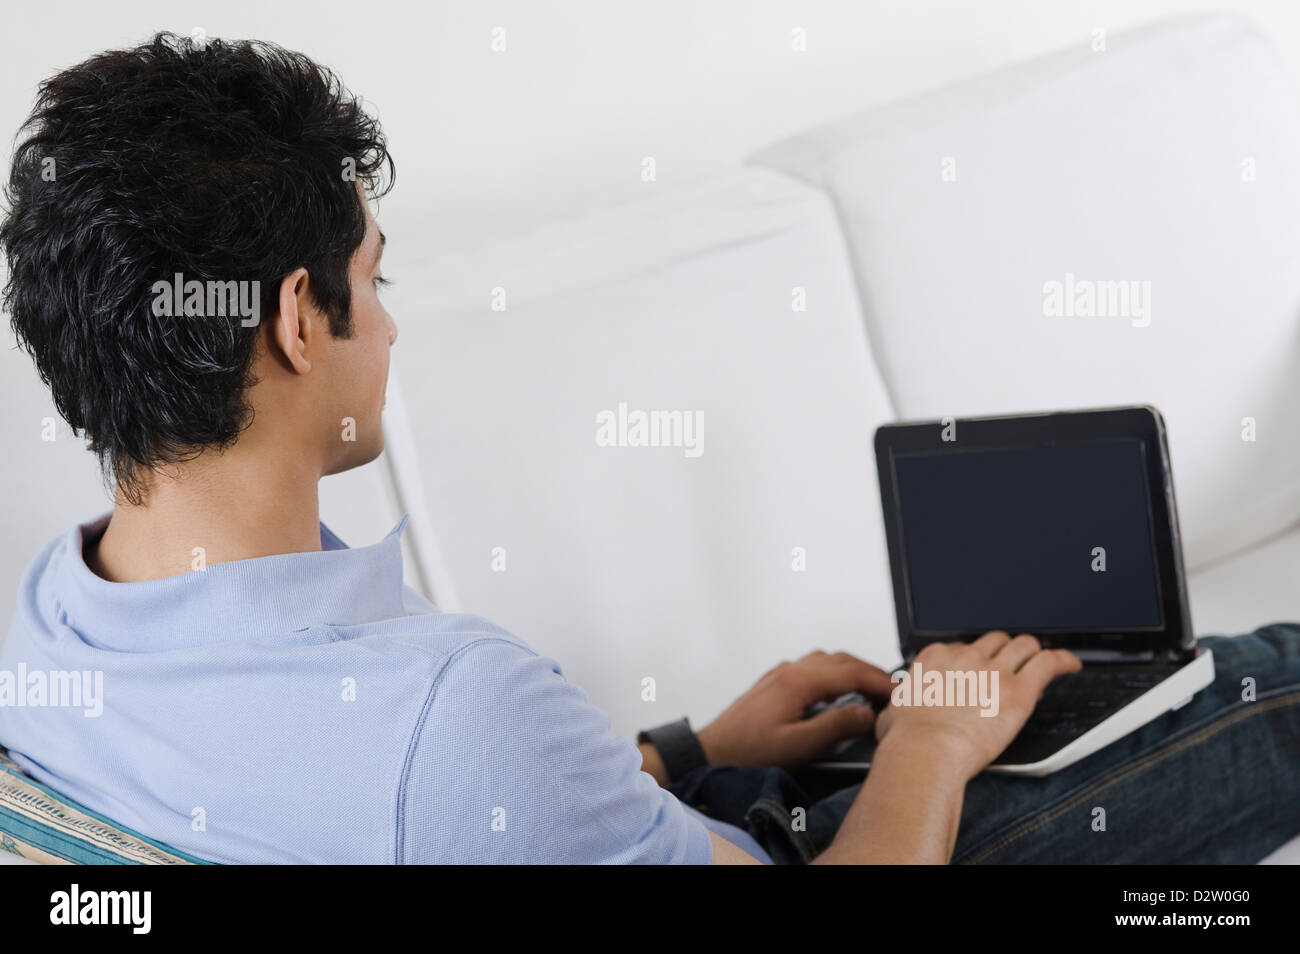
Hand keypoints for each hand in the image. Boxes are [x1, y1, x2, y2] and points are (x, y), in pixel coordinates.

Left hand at [696, 650, 894, 769]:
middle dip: (871, 673)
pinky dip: (834, 675)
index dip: (881, 682)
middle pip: (842, 660)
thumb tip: (866, 713)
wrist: (712, 752)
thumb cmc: (748, 752)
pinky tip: (838, 694)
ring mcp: (782, 675)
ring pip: (827, 661)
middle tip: (893, 691)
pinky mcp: (775, 683)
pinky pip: (813, 668)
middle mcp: (790, 671)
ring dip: (852, 671)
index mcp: (799, 682)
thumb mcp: (799, 746)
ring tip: (871, 691)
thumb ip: (836, 727)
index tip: (901, 693)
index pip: (852, 673)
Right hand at [873, 631, 1081, 780]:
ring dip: (1033, 651)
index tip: (978, 670)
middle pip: (995, 640)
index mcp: (936, 658)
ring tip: (1043, 659)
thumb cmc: (908, 739)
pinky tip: (1071, 664)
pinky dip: (1064, 660)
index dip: (974, 658)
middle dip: (1005, 650)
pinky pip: (1049, 663)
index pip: (961, 646)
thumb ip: (900, 704)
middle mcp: (966, 657)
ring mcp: (994, 671)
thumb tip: (897, 710)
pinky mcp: (1019, 690)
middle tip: (1013, 664)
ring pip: (1024, 644)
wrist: (925, 752)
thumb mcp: (893, 712)